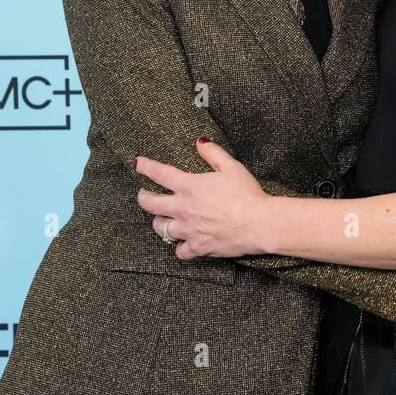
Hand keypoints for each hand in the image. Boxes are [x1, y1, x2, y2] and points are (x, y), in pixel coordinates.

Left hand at [135, 138, 269, 258]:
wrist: (258, 223)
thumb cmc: (247, 194)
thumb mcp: (231, 167)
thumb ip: (213, 153)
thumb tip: (200, 142)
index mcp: (190, 186)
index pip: (159, 173)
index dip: (145, 167)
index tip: (137, 164)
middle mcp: (183, 209)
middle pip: (150, 204)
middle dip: (143, 198)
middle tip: (144, 195)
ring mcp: (188, 230)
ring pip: (160, 229)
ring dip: (159, 223)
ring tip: (162, 220)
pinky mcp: (198, 247)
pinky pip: (179, 251)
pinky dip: (179, 248)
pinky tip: (182, 243)